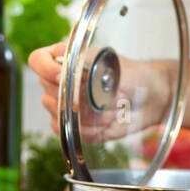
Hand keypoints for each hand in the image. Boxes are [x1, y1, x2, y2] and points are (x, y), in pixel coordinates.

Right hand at [27, 41, 174, 143]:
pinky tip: (101, 123)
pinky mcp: (75, 125)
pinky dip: (81, 129)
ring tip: (106, 106)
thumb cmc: (134, 75)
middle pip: (44, 89)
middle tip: (96, 93)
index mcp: (67, 60)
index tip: (61, 74)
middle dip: (69, 94)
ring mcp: (67, 105)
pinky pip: (63, 130)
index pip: (37, 60)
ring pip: (54, 111)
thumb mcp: (113, 62)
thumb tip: (63, 64)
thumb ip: (86, 62)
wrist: (152, 98)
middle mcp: (62, 82)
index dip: (45, 68)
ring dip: (80, 112)